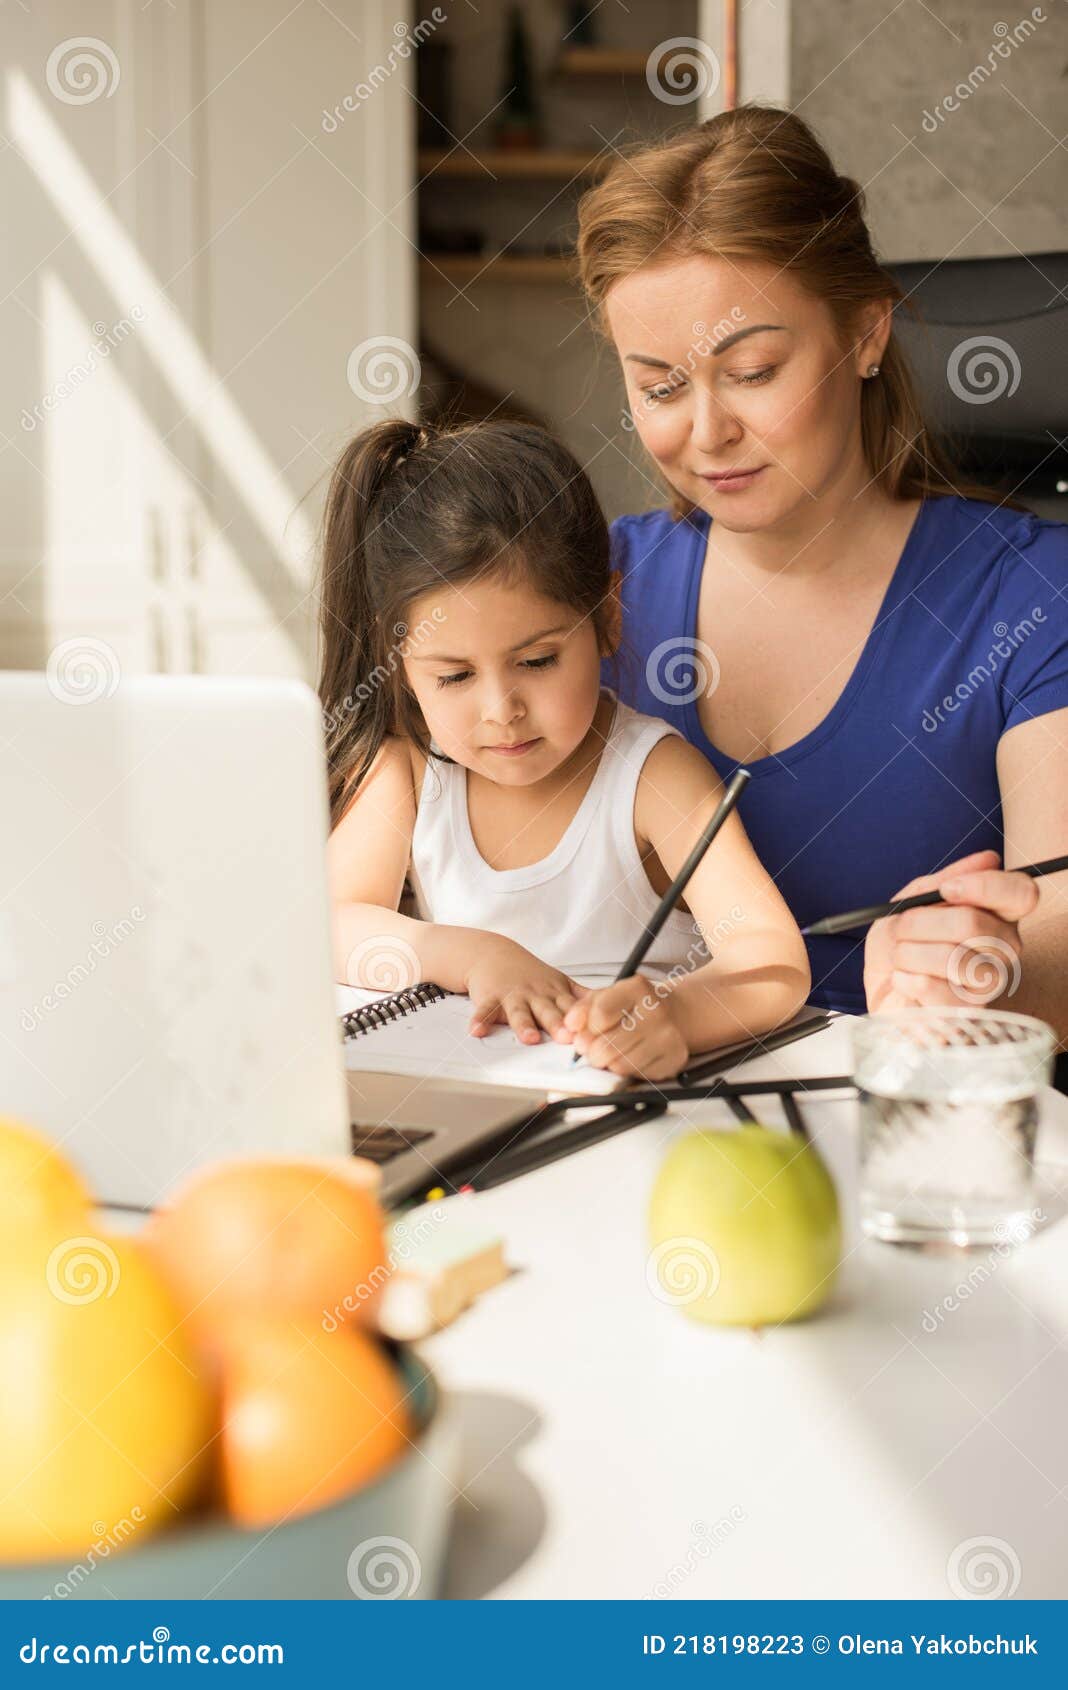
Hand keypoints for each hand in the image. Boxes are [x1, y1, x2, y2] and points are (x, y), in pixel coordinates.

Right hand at [464, 936, 588, 1043]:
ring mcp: (513, 996)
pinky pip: (485, 1010)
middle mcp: (536, 995)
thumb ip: (582, 998)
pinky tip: (477, 1031)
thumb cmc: (530, 974)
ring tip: (528, 1038)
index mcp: (555, 993)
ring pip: (519, 1012)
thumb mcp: (559, 982)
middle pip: (549, 1012)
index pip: (572, 1009)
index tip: (592, 1035)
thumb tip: (612, 1007)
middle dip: (559, 1024)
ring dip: (523, 1025)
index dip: (583, 1022)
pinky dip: (480, 1021)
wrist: (494, 954)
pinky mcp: (490, 998)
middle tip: (568, 1037)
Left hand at [563, 975, 689, 1079]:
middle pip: (607, 1046)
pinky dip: (627, 1070)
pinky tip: (631, 1057)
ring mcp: (668, 1036)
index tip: (584, 1033)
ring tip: (613, 1052)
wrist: (674, 1014)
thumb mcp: (605, 997)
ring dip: (609, 1063)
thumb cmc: (634, 1007)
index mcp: (637, 989)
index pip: (600, 1015)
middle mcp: (657, 1011)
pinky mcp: (674, 1059)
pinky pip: (636, 1075)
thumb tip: (570, 1026)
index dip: (586, 1030)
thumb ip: (582, 1008)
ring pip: (619, 1065)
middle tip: (594, 1049)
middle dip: (593, 1052)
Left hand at [863, 849, 1037, 1010]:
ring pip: (952, 957)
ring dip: (909, 952)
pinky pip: (935, 989)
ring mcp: (989, 983)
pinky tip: (902, 979)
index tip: (946, 889)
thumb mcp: (912, 900)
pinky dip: (905, 978)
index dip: (985, 886)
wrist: (880, 987)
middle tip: (901, 929)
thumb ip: (946, 879)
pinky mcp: (966, 1013)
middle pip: (973, 923)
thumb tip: (988, 858)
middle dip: (920, 922)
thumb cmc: (901, 943)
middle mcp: (1004, 949)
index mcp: (998, 916)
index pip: (1023, 894)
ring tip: (900, 957)